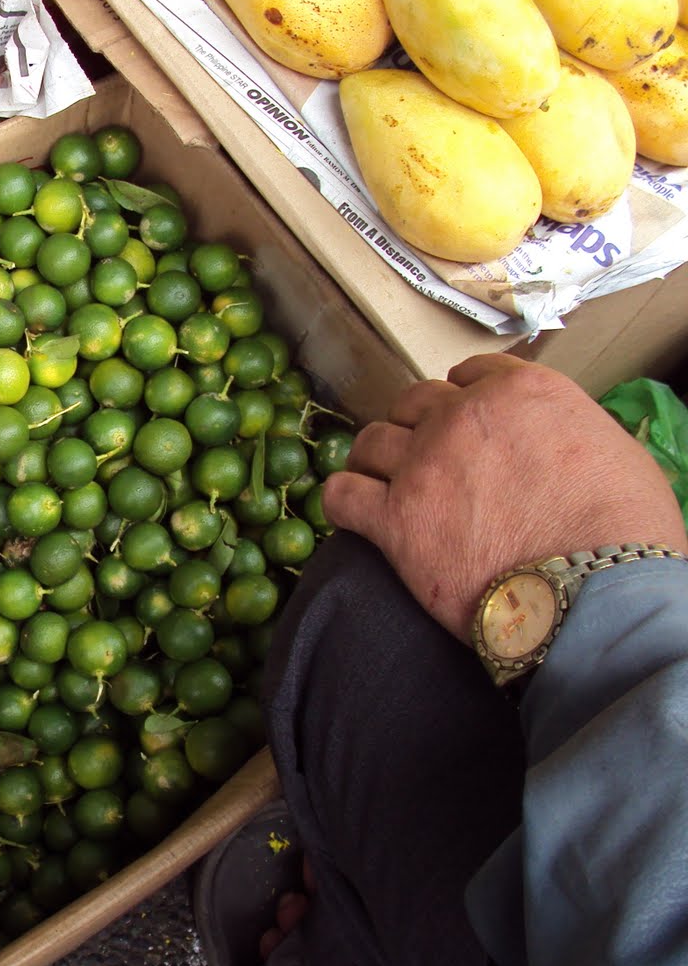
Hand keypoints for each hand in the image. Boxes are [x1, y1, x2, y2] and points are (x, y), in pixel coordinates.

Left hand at [322, 354, 687, 641]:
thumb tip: (553, 443)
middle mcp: (462, 418)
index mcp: (520, 392)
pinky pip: (341, 494)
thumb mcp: (613, 453)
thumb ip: (566, 432)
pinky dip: (343, 501)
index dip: (463, 401)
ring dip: (376, 460)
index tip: (464, 424)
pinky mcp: (393, 520)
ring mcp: (422, 466)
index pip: (470, 375)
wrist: (594, 590)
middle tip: (428, 462)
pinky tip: (355, 515)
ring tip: (387, 486)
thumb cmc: (624, 530)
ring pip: (371, 441)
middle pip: (414, 404)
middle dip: (418, 428)